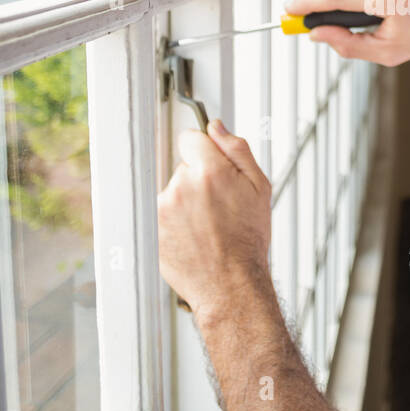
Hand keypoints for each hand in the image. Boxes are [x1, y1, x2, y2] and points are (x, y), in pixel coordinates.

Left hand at [156, 119, 271, 324]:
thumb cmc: (248, 240)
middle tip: (217, 207)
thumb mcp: (259, 188)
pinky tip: (192, 235)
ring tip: (205, 225)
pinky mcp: (150, 227)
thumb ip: (236, 149)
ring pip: (172, 192)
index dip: (204, 151)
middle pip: (183, 168)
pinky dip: (173, 221)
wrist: (230, 283)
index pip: (191, 138)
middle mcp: (182, 186)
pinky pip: (160, 213)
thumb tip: (216, 127)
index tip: (210, 166)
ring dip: (185, 203)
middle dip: (198, 181)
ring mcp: (163, 208)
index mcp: (210, 171)